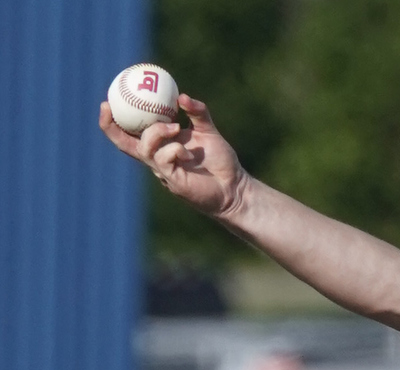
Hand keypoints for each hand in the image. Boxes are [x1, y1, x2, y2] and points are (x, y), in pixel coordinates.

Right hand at [98, 93, 246, 218]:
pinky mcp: (172, 180)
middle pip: (123, 143)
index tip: (107, 99)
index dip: (114, 119)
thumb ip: (197, 112)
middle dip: (110, 126)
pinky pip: (163, 159)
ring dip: (156, 132)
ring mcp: (162, 170)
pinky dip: (174, 149)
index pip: (130, 132)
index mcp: (160, 145)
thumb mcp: (208, 131)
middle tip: (108, 106)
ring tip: (175, 127)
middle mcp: (156, 157)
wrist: (235, 186)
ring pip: (144, 148)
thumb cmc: (219, 161)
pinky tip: (188, 151)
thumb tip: (181, 96)